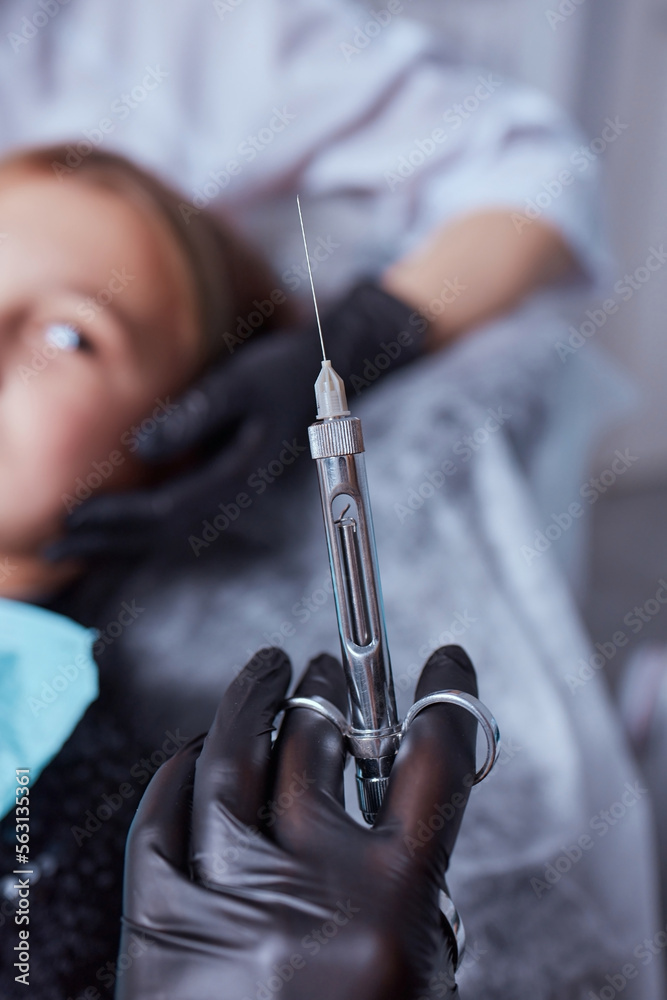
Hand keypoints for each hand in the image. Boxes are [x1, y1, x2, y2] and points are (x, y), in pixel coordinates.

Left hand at [46, 282, 423, 559]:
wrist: (331, 376)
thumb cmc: (284, 372)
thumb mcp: (241, 381)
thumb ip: (195, 414)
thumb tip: (140, 448)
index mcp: (241, 474)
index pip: (170, 509)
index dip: (119, 519)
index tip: (72, 518)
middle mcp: (237, 494)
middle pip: (165, 532)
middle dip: (110, 541)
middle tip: (55, 548)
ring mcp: (235, 493)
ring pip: (173, 532)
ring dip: (123, 542)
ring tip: (77, 546)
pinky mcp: (230, 484)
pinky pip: (182, 518)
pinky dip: (145, 528)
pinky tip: (121, 528)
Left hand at [116, 645, 477, 999]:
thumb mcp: (414, 980)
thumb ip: (410, 891)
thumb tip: (394, 814)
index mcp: (389, 910)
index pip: (433, 761)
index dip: (446, 698)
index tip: (445, 671)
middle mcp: (305, 887)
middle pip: (321, 739)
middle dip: (332, 690)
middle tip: (331, 672)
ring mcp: (221, 892)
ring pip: (235, 750)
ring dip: (255, 696)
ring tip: (268, 671)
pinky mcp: (155, 914)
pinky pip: (166, 807)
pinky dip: (185, 768)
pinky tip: (199, 752)